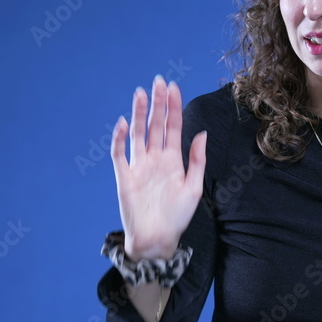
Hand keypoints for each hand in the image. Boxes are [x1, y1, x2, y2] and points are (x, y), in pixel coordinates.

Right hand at [110, 74, 206, 260]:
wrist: (157, 240)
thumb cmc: (177, 217)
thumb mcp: (194, 188)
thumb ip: (197, 160)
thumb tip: (202, 133)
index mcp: (173, 160)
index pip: (172, 127)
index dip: (173, 107)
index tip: (173, 87)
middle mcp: (155, 159)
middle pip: (155, 125)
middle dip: (157, 103)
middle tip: (158, 82)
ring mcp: (138, 166)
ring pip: (138, 134)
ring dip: (139, 114)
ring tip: (141, 93)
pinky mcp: (124, 178)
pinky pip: (119, 155)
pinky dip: (119, 139)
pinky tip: (124, 123)